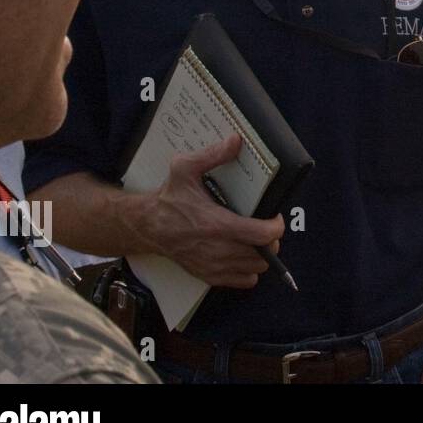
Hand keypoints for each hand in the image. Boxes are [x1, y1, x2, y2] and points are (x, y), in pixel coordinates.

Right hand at [140, 134, 284, 287]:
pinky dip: (249, 270)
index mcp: (217, 224)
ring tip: (255, 238)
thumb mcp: (185, 168)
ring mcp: (213, 266)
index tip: (274, 216)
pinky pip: (244, 281)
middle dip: (271, 239)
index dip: (276, 225)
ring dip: (261, 254)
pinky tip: (243, 254)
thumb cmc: (168, 198)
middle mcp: (218, 249)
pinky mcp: (208, 276)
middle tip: (264, 225)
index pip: (263, 235)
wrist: (146, 226)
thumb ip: (212, 155)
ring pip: (257, 268)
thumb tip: (236, 141)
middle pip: (264, 254)